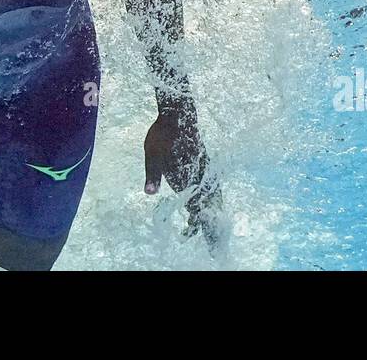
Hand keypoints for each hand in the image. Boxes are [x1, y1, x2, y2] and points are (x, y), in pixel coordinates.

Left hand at [144, 107, 223, 248]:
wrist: (179, 114)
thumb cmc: (163, 134)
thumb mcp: (153, 154)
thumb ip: (153, 174)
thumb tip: (149, 193)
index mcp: (190, 178)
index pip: (199, 210)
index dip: (203, 229)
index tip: (208, 246)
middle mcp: (201, 177)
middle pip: (211, 210)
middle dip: (213, 231)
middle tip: (217, 251)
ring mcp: (204, 172)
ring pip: (213, 201)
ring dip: (211, 218)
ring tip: (207, 235)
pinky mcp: (203, 166)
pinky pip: (211, 190)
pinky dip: (211, 203)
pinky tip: (203, 208)